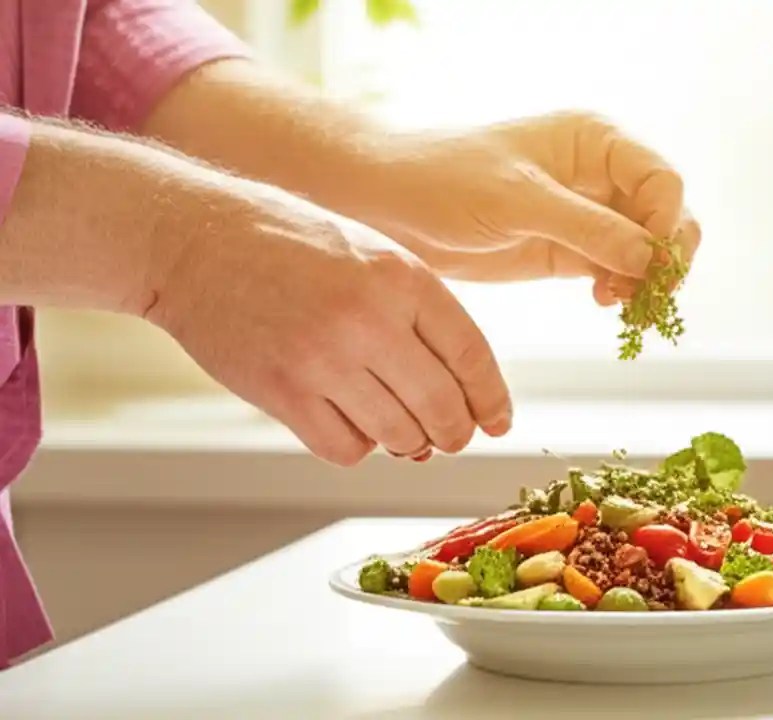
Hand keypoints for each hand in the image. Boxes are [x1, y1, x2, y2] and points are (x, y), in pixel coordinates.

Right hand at [144, 180, 511, 464]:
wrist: (193, 239)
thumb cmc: (289, 243)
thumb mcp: (371, 251)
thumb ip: (417, 307)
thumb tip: (461, 381)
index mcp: (402, 277)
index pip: (471, 356)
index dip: (492, 399)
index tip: (498, 422)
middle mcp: (369, 320)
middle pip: (442, 407)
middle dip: (455, 433)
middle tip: (451, 438)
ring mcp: (323, 360)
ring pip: (398, 436)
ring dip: (408, 443)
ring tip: (402, 431)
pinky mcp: (282, 392)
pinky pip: (344, 449)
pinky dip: (357, 447)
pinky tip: (351, 424)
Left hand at [354, 112, 700, 304]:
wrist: (393, 205)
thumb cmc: (448, 180)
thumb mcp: (519, 201)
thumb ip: (587, 228)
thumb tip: (649, 257)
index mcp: (596, 140)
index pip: (662, 179)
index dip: (668, 221)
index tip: (654, 262)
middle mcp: (601, 173)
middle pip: (667, 215)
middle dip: (666, 255)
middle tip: (651, 293)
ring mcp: (587, 214)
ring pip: (646, 249)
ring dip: (645, 278)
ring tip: (622, 302)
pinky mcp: (569, 250)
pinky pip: (617, 270)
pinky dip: (623, 289)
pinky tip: (605, 301)